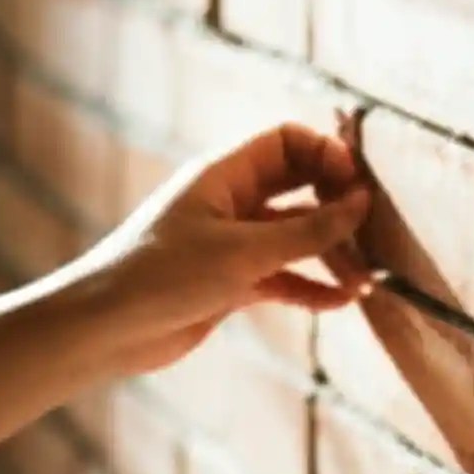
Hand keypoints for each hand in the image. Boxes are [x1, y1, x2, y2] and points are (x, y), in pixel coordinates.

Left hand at [76, 123, 371, 374]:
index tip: (356, 186)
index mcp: (225, 175)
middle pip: (300, 186)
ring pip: (297, 237)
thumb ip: (308, 231)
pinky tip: (340, 302)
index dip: (326, 155)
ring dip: (331, 255)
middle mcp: (231, 201)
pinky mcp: (232, 281)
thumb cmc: (162, 276)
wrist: (102, 331)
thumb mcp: (244, 253)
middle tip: (371, 231)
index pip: (288, 142)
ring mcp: (233, 242)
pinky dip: (312, 287)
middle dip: (337, 206)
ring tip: (364, 281)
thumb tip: (361, 203)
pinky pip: (284, 277)